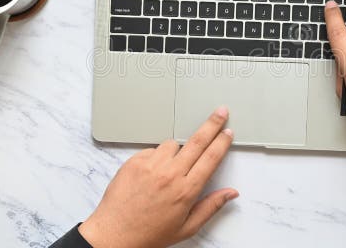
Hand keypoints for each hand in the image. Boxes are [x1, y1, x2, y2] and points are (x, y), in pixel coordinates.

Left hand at [78, 107, 237, 247]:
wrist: (114, 234)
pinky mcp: (134, 161)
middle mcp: (170, 174)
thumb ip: (211, 206)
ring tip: (171, 169)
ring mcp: (151, 165)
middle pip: (197, 141)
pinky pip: (152, 149)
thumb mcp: (187, 227)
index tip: (227, 133)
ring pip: (172, 144)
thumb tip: (231, 193)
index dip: (222, 142)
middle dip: (212, 124)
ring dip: (178, 149)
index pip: (211, 158)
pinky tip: (153, 173)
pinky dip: (156, 156)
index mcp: (186, 190)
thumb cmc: (149, 234)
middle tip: (220, 112)